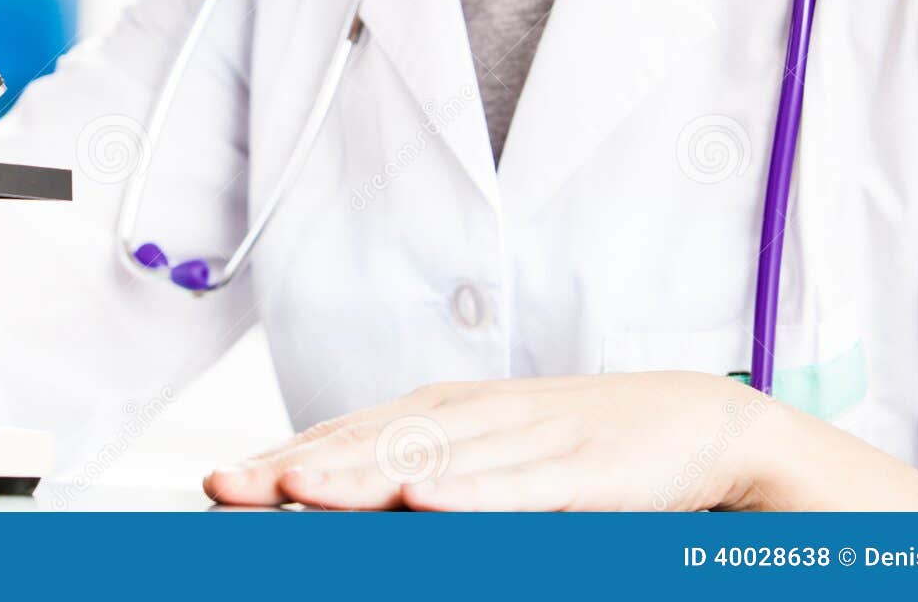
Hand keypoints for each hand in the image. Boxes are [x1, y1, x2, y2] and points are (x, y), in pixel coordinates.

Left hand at [204, 372, 786, 510]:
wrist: (698, 421)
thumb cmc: (584, 442)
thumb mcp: (493, 456)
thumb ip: (425, 474)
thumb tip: (340, 496)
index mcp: (445, 415)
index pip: (347, 437)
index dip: (282, 459)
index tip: (220, 486)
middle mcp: (473, 418)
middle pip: (370, 445)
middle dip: (293, 469)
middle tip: (224, 488)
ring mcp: (526, 438)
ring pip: (429, 460)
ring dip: (359, 477)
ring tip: (294, 492)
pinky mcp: (579, 468)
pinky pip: (517, 486)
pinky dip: (469, 493)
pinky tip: (423, 501)